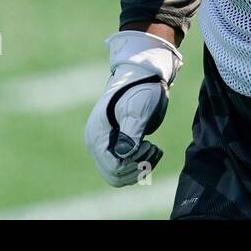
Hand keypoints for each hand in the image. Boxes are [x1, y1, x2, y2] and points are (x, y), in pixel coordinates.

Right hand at [84, 30, 182, 186]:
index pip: (113, 168)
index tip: (149, 145)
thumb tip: (122, 155)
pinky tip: (151, 149)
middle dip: (137, 168)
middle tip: (153, 148)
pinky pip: (123, 168)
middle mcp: (96, 143)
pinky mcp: (114, 144)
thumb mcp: (138, 110)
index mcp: (97, 135)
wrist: (143, 75)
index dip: (133, 163)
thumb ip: (130, 133)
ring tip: (154, 149)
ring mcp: (104, 145)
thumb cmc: (140, 89)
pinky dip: (139, 165)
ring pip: (118, 176)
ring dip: (139, 168)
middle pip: (114, 176)